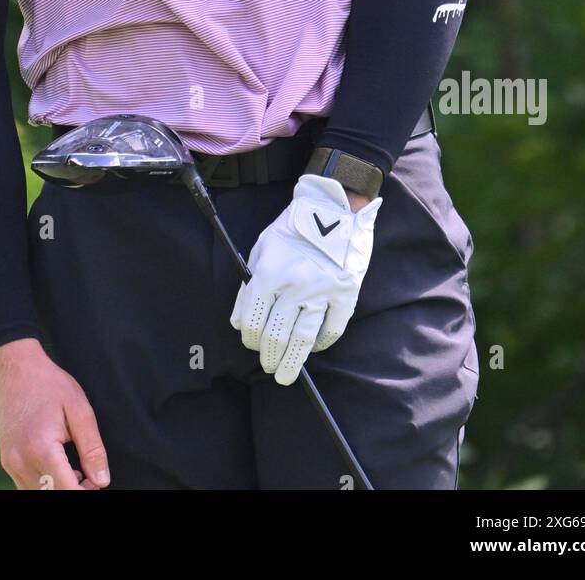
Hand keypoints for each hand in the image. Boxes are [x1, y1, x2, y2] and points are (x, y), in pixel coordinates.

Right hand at [0, 339, 109, 489]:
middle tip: (90, 476)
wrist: (14, 368)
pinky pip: (26, 485)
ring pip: (37, 494)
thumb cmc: (49, 385)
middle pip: (51, 496)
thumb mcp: (79, 410)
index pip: (66, 491)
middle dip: (73, 491)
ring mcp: (9, 463)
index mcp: (41, 449)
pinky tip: (58, 466)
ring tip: (76, 471)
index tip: (97, 483)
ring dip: (58, 488)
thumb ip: (92, 449)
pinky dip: (44, 484)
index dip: (86, 492)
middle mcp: (20, 462)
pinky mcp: (6, 460)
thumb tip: (102, 481)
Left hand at [229, 174, 381, 385]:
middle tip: (268, 367)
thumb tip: (239, 322)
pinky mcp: (345, 295)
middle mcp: (294, 286)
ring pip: (303, 340)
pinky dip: (321, 343)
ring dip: (292, 363)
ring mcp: (321, 292)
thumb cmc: (293, 228)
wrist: (333, 209)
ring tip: (286, 375)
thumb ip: (249, 286)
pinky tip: (313, 348)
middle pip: (277, 335)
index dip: (249, 338)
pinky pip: (332, 329)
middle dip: (268, 356)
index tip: (251, 343)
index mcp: (269, 272)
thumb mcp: (262, 248)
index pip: (252, 320)